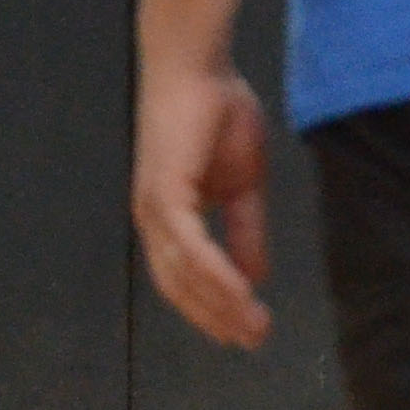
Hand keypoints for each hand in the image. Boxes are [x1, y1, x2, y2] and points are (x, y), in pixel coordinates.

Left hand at [130, 59, 273, 348]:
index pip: (186, 279)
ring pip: (183, 275)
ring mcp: (154, 209)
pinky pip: (190, 247)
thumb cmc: (218, 114)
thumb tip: (255, 276)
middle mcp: (154, 221)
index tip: (249, 331)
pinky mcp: (164, 194)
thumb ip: (246, 229)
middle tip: (255, 340)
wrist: (199, 70)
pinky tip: (242, 290)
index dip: (214, 309)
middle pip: (180, 288)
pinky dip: (215, 272)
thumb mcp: (245, 183)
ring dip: (220, 305)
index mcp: (169, 219)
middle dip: (218, 318)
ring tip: (255, 325)